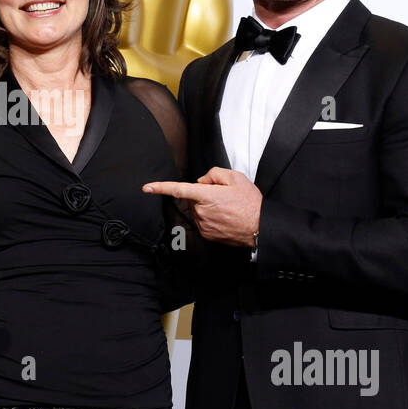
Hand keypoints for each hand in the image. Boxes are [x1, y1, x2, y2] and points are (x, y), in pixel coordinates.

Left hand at [143, 166, 261, 246]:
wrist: (260, 227)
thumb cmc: (250, 203)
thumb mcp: (236, 178)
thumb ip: (214, 173)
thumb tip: (201, 181)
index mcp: (206, 195)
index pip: (178, 189)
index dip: (160, 188)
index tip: (147, 188)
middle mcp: (202, 211)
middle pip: (194, 198)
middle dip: (204, 195)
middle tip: (224, 197)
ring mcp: (203, 225)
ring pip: (198, 210)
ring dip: (208, 207)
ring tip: (228, 209)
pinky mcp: (207, 235)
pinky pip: (203, 221)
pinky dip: (211, 218)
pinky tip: (225, 218)